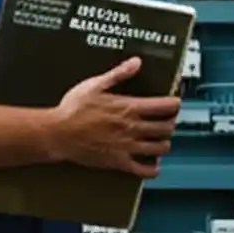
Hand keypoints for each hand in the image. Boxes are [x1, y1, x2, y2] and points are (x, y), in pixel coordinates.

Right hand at [48, 57, 180, 177]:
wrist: (58, 133)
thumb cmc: (73, 109)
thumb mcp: (95, 85)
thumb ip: (118, 74)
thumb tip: (136, 62)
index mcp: (129, 107)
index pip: (165, 107)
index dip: (175, 104)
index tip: (174, 103)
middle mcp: (133, 128)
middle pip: (167, 128)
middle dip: (171, 124)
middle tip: (167, 121)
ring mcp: (127, 147)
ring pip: (160, 149)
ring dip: (164, 144)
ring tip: (160, 140)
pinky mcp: (119, 162)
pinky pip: (143, 170)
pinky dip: (153, 169)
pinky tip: (153, 165)